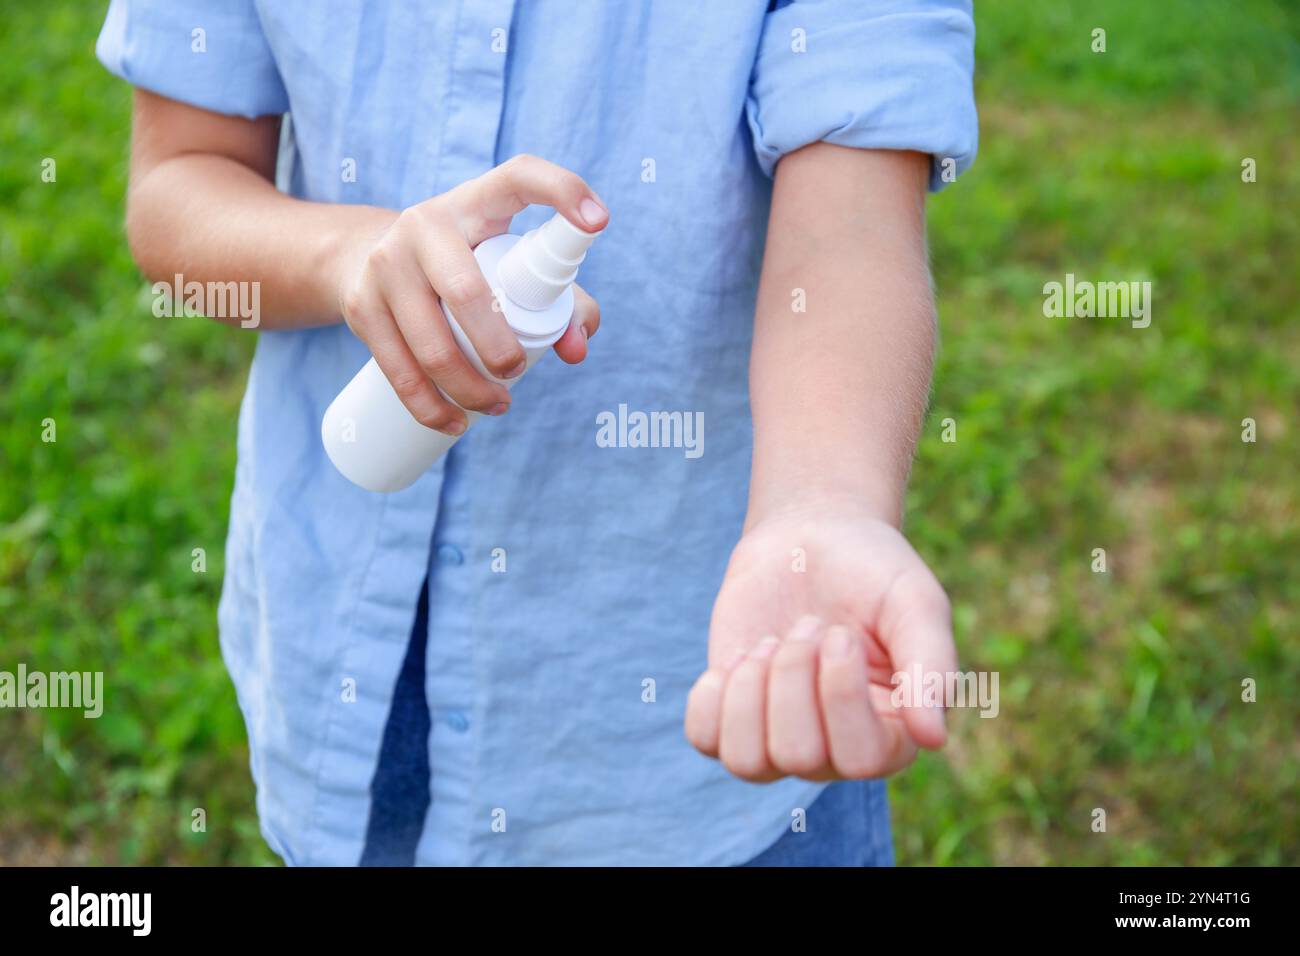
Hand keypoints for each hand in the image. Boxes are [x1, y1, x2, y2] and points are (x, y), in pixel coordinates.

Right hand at [336, 154, 607, 434]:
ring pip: (429, 342)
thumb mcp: (503, 260)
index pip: (519, 176)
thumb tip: (577, 346)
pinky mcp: (360, 305)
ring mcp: (385, 264)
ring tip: (496, 406)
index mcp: (473, 203)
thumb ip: (560, 298)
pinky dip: (427, 406)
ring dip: (466, 388)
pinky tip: (452, 423)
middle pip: (467, 292)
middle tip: (518, 373)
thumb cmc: (461, 262)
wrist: (362, 255)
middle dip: (498, 346)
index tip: (598, 222)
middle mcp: (424, 224)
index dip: (562, 191)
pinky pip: (396, 368)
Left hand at [685, 501, 956, 781]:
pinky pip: (704, 739)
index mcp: (892, 733)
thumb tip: (932, 738)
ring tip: (770, 643)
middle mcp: (835, 750)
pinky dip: (713, 696)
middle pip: (798, 757)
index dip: (840, 693)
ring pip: (746, 762)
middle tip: (807, 625)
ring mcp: (778, 737)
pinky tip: (739, 658)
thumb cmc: (873, 572)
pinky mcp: (730, 716)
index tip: (840, 634)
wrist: (812, 536)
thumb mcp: (915, 603)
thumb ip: (931, 667)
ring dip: (751, 690)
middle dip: (793, 676)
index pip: (861, 759)